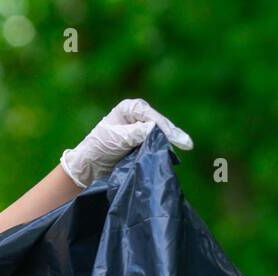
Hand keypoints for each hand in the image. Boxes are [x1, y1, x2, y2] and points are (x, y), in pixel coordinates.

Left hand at [59, 98, 193, 188]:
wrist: (88, 165)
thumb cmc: (98, 148)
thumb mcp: (116, 139)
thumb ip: (135, 133)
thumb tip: (154, 128)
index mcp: (129, 108)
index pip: (152, 116)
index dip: (165, 127)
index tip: (176, 138)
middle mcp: (136, 114)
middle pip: (159, 122)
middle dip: (172, 133)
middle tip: (188, 144)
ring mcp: (140, 127)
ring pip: (160, 132)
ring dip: (169, 140)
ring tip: (185, 146)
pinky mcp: (141, 140)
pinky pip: (156, 141)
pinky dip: (163, 146)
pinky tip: (172, 153)